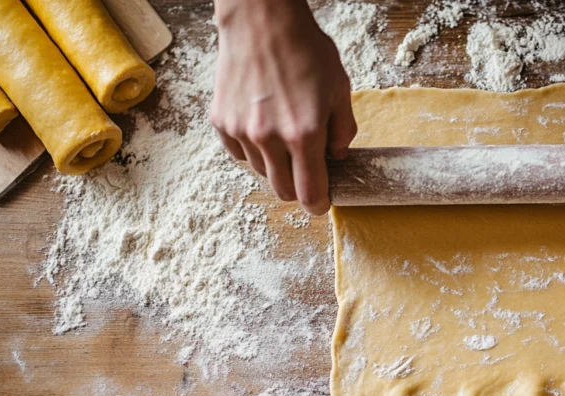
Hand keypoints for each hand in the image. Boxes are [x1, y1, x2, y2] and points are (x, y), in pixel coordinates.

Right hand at [210, 0, 356, 214]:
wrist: (261, 21)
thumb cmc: (305, 50)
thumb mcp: (339, 89)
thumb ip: (343, 130)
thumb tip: (337, 158)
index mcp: (304, 135)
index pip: (309, 194)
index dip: (318, 204)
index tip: (321, 202)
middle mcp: (270, 139)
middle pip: (283, 191)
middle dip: (299, 188)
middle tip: (307, 171)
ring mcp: (242, 131)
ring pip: (261, 173)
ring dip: (276, 166)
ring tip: (285, 137)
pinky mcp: (222, 122)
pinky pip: (239, 154)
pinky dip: (253, 150)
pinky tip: (263, 126)